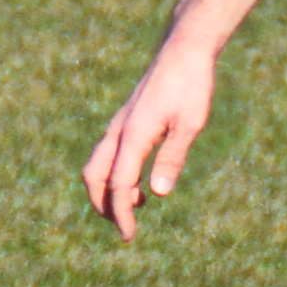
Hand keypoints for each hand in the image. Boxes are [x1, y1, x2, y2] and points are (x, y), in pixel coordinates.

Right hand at [83, 37, 216, 239]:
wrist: (184, 50)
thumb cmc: (192, 85)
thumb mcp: (190, 124)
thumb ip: (172, 158)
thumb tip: (156, 194)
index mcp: (133, 135)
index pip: (119, 184)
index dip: (121, 213)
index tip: (130, 235)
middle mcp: (119, 130)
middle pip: (95, 176)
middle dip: (103, 205)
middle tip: (124, 227)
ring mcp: (120, 123)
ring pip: (98, 164)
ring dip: (109, 190)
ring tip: (135, 207)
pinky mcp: (126, 119)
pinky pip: (110, 153)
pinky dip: (116, 173)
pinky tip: (141, 182)